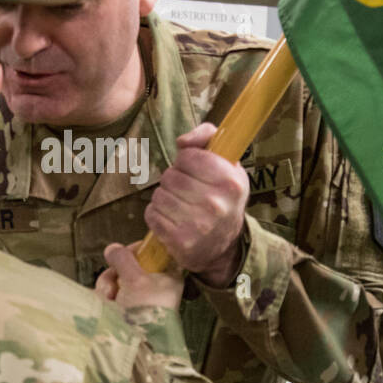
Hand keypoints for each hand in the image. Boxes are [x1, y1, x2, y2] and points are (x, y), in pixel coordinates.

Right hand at [95, 242, 183, 309]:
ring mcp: (138, 299)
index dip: (136, 250)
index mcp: (167, 276)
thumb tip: (112, 248)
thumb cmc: (145, 311)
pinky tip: (103, 306)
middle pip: (129, 267)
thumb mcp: (136, 280)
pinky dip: (104, 299)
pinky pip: (110, 295)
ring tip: (108, 301)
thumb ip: (123, 260)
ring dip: (107, 288)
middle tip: (113, 285)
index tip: (123, 254)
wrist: (139, 347)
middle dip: (115, 274)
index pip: (153, 253)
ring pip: (116, 281)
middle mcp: (154, 286)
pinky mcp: (125, 310)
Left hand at [144, 122, 247, 287]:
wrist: (224, 245)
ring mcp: (198, 226)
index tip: (194, 171)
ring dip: (164, 198)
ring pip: (159, 195)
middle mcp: (217, 204)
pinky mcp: (181, 242)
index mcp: (230, 182)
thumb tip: (182, 141)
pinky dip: (157, 215)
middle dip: (173, 180)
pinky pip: (152, 215)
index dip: (185, 161)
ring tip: (179, 205)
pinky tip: (171, 219)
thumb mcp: (227, 164)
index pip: (187, 157)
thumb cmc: (222, 196)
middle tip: (185, 191)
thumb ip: (207, 137)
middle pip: (170, 176)